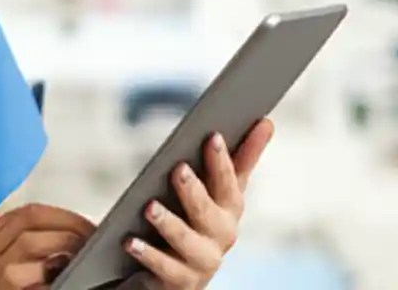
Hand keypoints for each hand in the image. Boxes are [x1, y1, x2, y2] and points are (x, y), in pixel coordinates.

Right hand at [0, 203, 95, 288]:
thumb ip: (2, 253)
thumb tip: (45, 252)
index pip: (25, 213)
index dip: (61, 214)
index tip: (82, 224)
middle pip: (31, 218)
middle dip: (70, 223)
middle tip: (94, 237)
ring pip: (32, 242)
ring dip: (66, 244)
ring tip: (87, 256)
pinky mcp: (2, 289)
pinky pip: (27, 276)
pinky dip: (51, 275)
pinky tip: (65, 279)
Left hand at [123, 118, 274, 289]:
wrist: (180, 272)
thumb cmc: (200, 219)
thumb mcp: (218, 189)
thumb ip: (241, 158)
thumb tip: (267, 122)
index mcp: (230, 209)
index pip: (229, 182)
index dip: (222, 161)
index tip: (212, 136)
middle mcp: (221, 236)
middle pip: (208, 212)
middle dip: (194, 191)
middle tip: (177, 169)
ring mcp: (201, 261)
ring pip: (185, 240)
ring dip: (168, 223)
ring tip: (149, 207)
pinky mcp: (179, 280)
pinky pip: (163, 267)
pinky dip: (147, 254)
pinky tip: (129, 241)